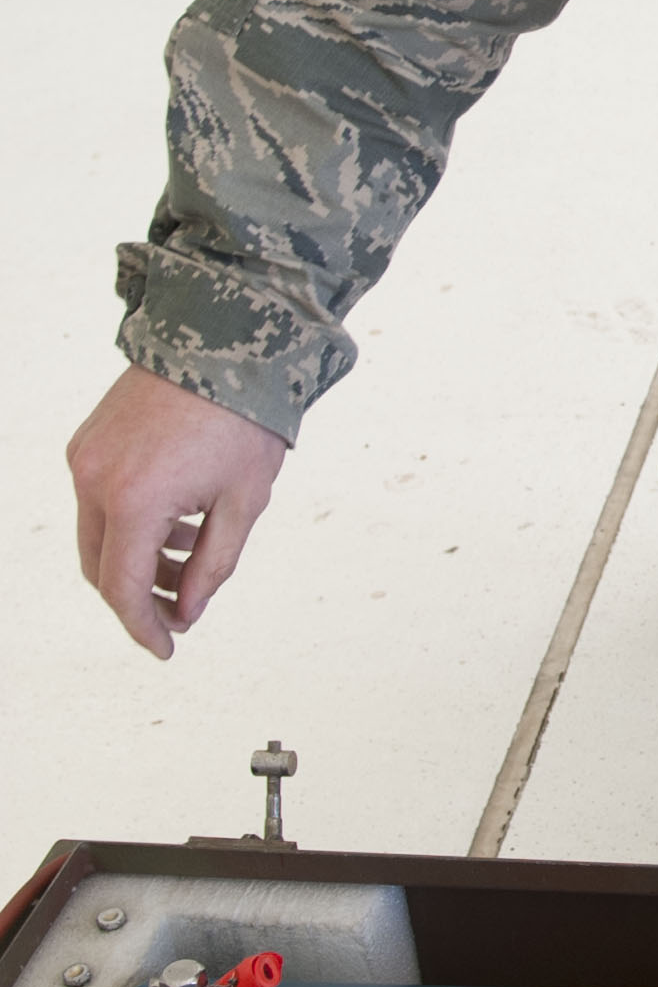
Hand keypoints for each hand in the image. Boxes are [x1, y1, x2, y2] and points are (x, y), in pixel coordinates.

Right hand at [69, 368, 288, 658]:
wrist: (223, 336)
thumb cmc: (243, 417)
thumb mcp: (243, 501)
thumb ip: (212, 564)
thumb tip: (187, 611)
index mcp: (132, 501)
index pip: (122, 590)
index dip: (143, 628)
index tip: (166, 649)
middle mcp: (94, 479)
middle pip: (101, 567)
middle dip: (139, 595)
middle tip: (181, 606)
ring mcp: (86, 456)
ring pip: (98, 534)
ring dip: (138, 557)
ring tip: (191, 554)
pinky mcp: (89, 438)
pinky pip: (98, 499)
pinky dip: (130, 521)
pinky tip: (179, 519)